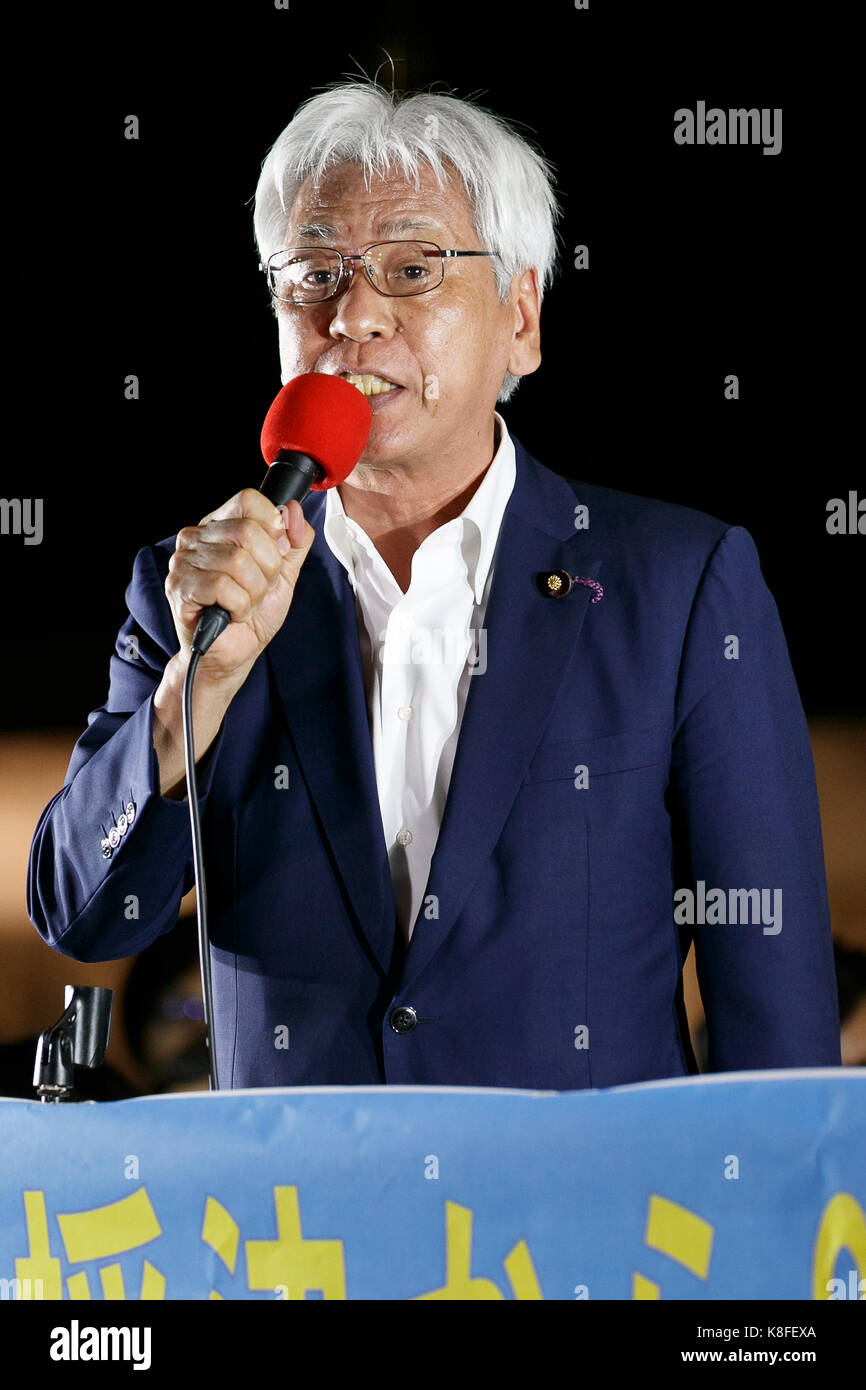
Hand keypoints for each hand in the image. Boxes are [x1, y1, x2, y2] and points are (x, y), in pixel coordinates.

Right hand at [165, 489, 314, 686]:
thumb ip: (295, 541)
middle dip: (268, 569)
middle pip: (249, 531)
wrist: (232, 656)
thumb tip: (293, 510)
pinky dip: (239, 606)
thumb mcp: (284, 574)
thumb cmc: (251, 614)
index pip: (249, 500)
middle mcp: (197, 537)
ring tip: (244, 604)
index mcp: (220, 526)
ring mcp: (184, 561)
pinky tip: (231, 613)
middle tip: (258, 590)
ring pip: (238, 562)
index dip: (272, 527)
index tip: (274, 555)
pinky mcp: (180, 587)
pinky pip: (223, 586)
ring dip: (253, 593)